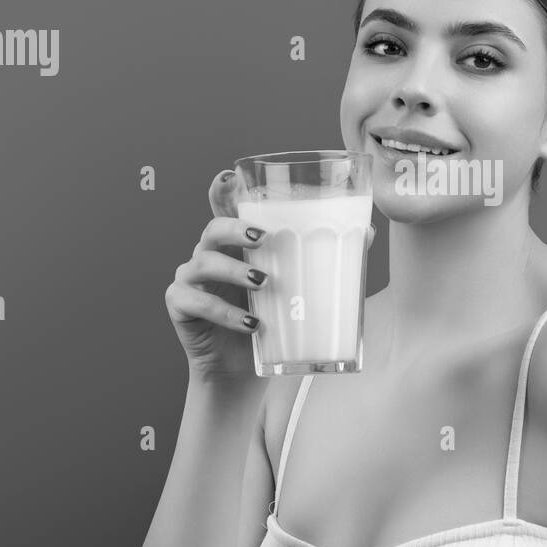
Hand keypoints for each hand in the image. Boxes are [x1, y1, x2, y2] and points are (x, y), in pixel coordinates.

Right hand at [164, 169, 375, 383]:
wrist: (242, 370)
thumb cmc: (270, 323)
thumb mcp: (294, 290)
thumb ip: (320, 259)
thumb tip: (366, 232)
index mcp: (234, 246)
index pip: (224, 210)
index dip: (222, 191)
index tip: (228, 176)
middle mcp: (208, 256)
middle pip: (212, 229)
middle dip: (235, 229)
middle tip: (262, 239)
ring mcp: (191, 281)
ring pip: (202, 263)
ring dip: (233, 271)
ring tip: (264, 283)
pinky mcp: (180, 307)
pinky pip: (195, 302)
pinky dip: (224, 313)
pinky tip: (250, 324)